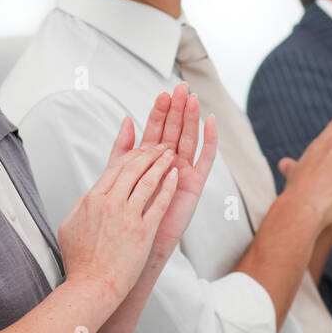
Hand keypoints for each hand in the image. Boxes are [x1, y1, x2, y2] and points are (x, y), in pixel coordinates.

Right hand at [56, 135, 178, 306]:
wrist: (92, 286)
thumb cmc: (80, 262)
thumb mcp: (70, 225)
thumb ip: (82, 204)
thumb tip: (90, 194)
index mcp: (91, 199)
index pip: (115, 167)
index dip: (132, 154)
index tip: (142, 149)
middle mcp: (109, 203)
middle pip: (133, 168)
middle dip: (149, 153)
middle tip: (161, 147)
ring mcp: (127, 217)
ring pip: (147, 181)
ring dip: (161, 164)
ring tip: (170, 155)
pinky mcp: (143, 231)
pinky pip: (159, 202)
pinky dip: (168, 186)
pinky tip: (175, 177)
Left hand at [124, 83, 217, 263]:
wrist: (137, 245)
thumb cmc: (128, 215)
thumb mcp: (120, 176)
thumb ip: (123, 149)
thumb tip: (127, 119)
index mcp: (149, 159)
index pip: (156, 129)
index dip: (159, 112)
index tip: (163, 93)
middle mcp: (168, 162)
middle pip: (174, 130)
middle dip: (177, 109)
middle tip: (181, 88)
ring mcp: (183, 171)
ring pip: (189, 139)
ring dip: (191, 119)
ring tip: (193, 99)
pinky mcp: (194, 183)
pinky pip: (205, 158)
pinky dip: (209, 140)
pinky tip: (211, 121)